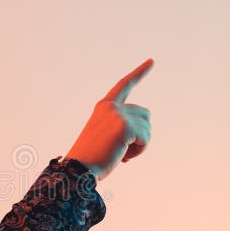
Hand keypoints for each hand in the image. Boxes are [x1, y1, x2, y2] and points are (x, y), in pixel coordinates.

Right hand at [65, 59, 153, 181]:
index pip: (124, 85)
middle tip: (122, 151)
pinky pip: (146, 138)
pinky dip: (140, 151)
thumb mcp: (105, 136)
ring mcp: (118, 115)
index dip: (139, 73)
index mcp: (104, 106)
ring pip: (147, 128)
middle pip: (145, 114)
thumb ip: (122, 125)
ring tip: (121, 154)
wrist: (78, 169)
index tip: (151, 61)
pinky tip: (124, 158)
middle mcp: (111, 107)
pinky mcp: (125, 127)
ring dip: (140, 145)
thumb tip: (145, 129)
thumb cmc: (91, 158)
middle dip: (140, 134)